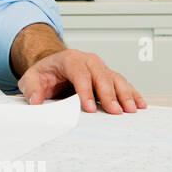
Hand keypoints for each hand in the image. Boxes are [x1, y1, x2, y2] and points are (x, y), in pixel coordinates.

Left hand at [17, 48, 145, 114]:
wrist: (52, 65)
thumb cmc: (44, 73)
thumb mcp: (31, 78)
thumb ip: (31, 89)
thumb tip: (35, 102)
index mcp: (70, 59)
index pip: (80, 74)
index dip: (86, 91)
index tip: (90, 108)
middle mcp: (88, 61)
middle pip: (101, 76)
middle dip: (109, 95)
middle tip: (115, 112)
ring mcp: (100, 68)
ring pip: (115, 79)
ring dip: (125, 94)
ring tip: (131, 109)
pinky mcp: (108, 76)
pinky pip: (122, 83)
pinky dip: (132, 93)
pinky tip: (140, 104)